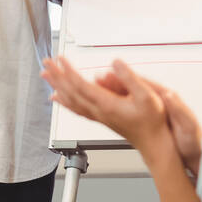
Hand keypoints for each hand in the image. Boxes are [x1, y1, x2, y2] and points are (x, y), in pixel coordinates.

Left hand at [40, 55, 169, 154]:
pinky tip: (59, 98)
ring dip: (57, 86)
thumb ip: (130, 78)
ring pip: (71, 100)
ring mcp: (98, 116)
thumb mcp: (147, 96)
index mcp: (106, 104)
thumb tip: (115, 63)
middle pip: (70, 92)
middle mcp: (98, 111)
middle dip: (57, 76)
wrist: (154, 143)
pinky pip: (77, 109)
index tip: (60, 59)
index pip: (80, 85)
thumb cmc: (152, 122)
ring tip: (47, 77)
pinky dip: (64, 101)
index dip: (68, 71)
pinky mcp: (101, 118)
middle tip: (46, 63)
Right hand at [98, 71, 201, 175]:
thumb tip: (169, 94)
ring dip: (113, 92)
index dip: (127, 78)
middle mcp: (160, 101)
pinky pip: (130, 108)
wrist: (197, 154)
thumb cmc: (195, 142)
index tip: (112, 73)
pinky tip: (107, 104)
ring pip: (130, 97)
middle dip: (114, 82)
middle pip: (133, 87)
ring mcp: (154, 110)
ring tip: (96, 88)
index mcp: (168, 100)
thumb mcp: (188, 126)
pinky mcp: (150, 119)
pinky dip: (117, 104)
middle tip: (97, 78)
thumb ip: (179, 110)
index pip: (144, 84)